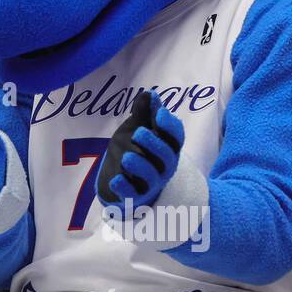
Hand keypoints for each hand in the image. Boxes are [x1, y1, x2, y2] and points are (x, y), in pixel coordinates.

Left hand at [96, 90, 183, 211]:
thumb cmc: (136, 151)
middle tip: (139, 133)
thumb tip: (150, 94)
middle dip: (154, 145)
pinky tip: (116, 180)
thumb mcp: (138, 129)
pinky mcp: (133, 197)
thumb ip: (144, 114)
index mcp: (167, 149)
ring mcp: (149, 184)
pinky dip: (124, 188)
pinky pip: (131, 195)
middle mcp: (162, 168)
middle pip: (166, 159)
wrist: (121, 182)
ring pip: (150, 178)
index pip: (175, 139)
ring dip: (140, 167)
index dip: (170, 126)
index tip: (160, 113)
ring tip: (127, 157)